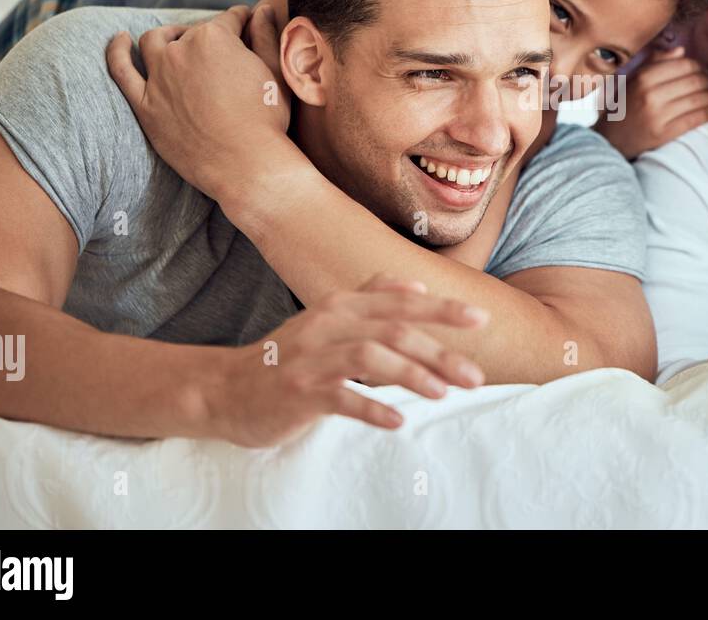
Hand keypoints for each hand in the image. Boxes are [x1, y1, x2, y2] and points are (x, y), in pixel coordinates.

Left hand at [106, 4, 292, 201]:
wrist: (247, 165)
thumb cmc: (268, 119)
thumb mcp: (276, 72)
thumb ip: (266, 35)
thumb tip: (262, 9)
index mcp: (215, 37)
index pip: (228, 20)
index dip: (241, 21)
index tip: (247, 24)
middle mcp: (181, 50)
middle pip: (192, 33)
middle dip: (208, 37)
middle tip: (223, 54)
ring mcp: (159, 77)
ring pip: (154, 43)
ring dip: (167, 37)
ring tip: (177, 42)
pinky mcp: (145, 105)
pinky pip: (121, 71)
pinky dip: (117, 51)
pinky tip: (119, 40)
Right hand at [206, 274, 488, 447]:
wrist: (226, 389)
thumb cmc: (290, 357)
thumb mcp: (329, 319)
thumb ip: (372, 299)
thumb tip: (418, 287)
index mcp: (341, 305)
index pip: (401, 301)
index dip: (443, 309)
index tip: (481, 320)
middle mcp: (328, 324)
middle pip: (393, 330)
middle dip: (439, 352)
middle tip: (474, 376)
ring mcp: (311, 358)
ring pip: (370, 358)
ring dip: (412, 375)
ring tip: (442, 393)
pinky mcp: (297, 392)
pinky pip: (340, 398)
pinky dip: (371, 408)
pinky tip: (398, 420)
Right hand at [596, 47, 707, 158]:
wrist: (610, 140)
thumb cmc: (624, 107)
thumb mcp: (633, 79)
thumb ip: (655, 62)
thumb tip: (682, 51)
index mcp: (644, 77)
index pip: (685, 65)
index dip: (702, 67)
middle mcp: (651, 94)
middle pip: (695, 81)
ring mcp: (658, 115)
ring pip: (699, 100)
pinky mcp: (664, 133)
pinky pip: (695, 119)